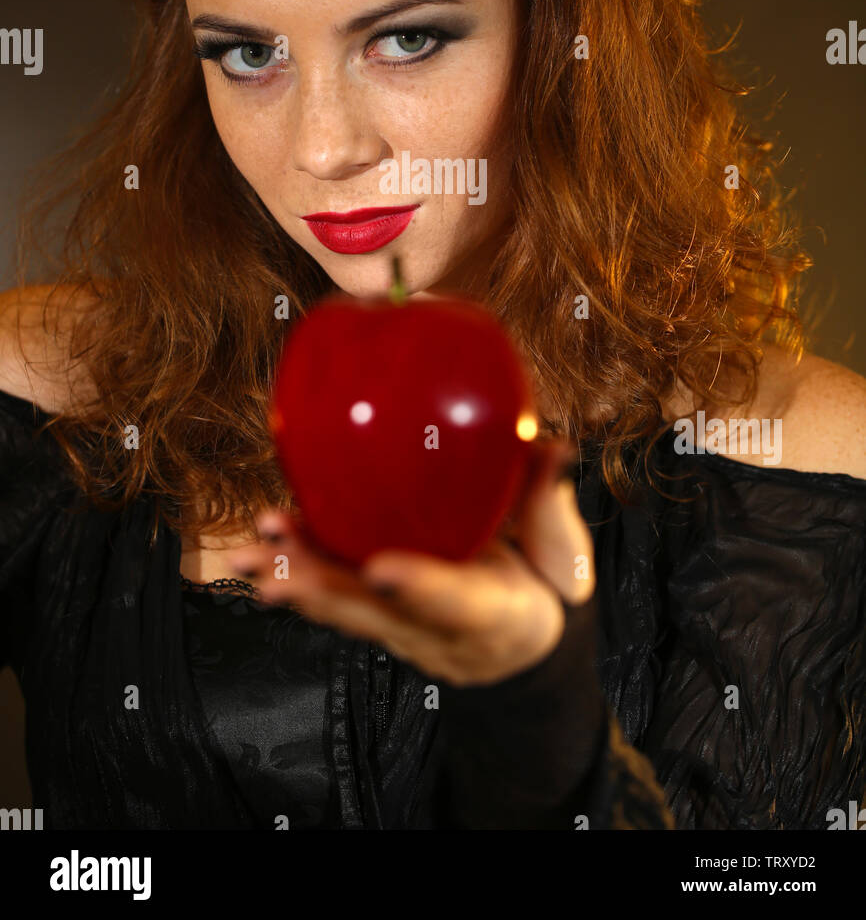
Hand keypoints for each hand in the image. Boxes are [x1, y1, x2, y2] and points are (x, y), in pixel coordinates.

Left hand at [227, 441, 595, 685]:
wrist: (527, 653)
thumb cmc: (545, 592)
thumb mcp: (561, 555)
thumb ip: (546, 500)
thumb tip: (552, 444)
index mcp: (493, 612)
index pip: (454, 602)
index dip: (417, 587)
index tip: (380, 569)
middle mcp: (438, 632)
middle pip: (375, 615)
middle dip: (321, 592)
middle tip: (273, 574)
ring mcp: (404, 630)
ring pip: (343, 610)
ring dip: (293, 582)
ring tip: (248, 559)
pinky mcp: (381, 618)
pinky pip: (333, 601)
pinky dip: (294, 576)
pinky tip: (257, 555)